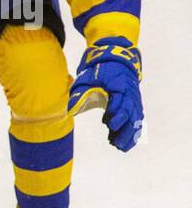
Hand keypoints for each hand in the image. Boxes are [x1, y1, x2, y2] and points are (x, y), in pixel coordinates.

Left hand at [67, 36, 142, 151]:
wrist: (114, 60)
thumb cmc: (97, 71)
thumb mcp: (85, 79)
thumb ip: (79, 94)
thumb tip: (71, 111)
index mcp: (119, 86)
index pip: (122, 102)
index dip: (117, 114)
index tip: (110, 125)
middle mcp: (130, 94)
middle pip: (132, 114)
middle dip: (126, 130)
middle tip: (117, 144)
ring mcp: (134, 99)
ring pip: (136, 119)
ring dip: (129, 134)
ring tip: (120, 147)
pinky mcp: (133, 104)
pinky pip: (135, 119)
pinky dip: (130, 130)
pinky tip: (120, 143)